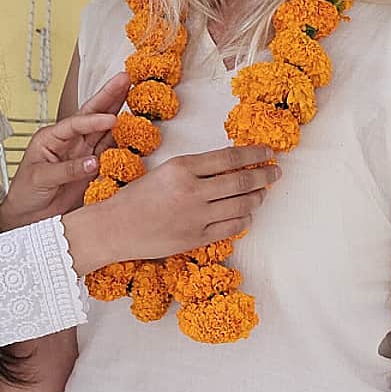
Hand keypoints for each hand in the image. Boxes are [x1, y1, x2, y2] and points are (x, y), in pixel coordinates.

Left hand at [0, 72, 130, 231]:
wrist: (28, 218)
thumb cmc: (25, 194)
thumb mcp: (40, 178)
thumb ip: (66, 170)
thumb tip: (93, 162)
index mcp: (51, 138)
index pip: (75, 123)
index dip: (94, 120)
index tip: (111, 118)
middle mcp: (69, 142)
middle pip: (92, 115)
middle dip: (109, 97)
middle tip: (125, 79)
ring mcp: (82, 155)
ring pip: (104, 130)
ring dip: (119, 112)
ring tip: (133, 94)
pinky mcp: (92, 170)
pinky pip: (110, 153)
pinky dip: (123, 142)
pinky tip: (134, 130)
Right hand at [63, 144, 281, 273]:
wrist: (114, 228)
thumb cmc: (134, 198)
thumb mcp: (163, 172)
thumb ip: (194, 170)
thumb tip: (228, 168)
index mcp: (182, 167)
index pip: (229, 158)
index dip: (254, 155)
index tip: (267, 153)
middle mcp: (192, 190)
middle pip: (242, 181)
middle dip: (264, 176)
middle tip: (275, 173)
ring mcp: (196, 217)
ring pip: (241, 205)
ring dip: (257, 198)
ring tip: (263, 193)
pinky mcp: (196, 238)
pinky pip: (231, 227)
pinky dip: (244, 219)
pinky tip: (247, 214)